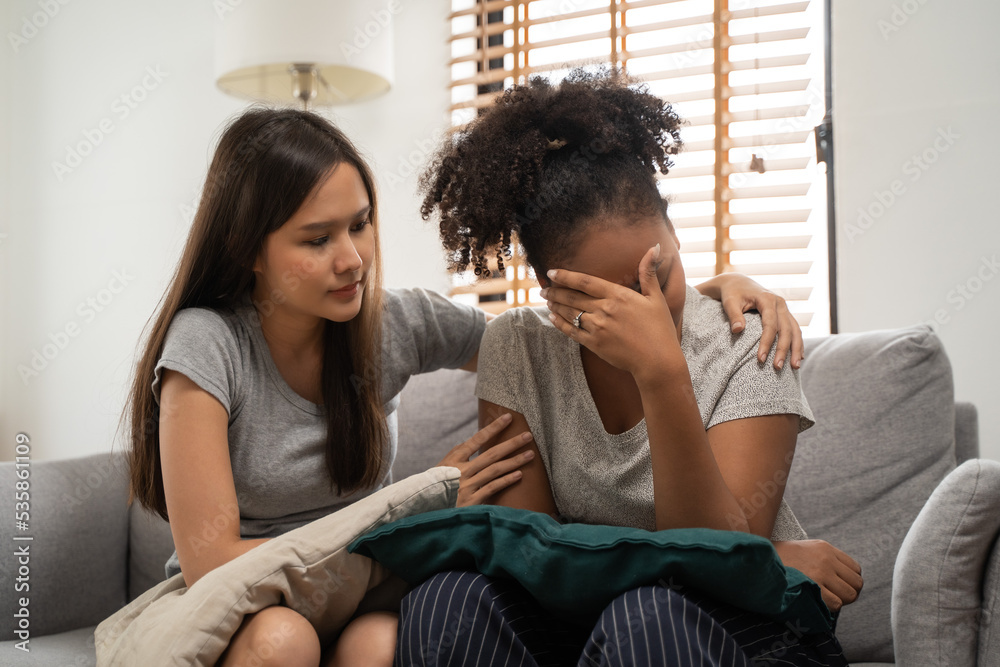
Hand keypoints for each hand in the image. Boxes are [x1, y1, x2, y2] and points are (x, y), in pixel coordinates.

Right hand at [436, 413, 535, 506]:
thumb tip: (477, 441)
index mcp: (454, 459)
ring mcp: (467, 486)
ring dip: (514, 461)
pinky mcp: (471, 501)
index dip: (493, 428)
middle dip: (511, 444)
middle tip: (528, 435)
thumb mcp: (444, 466)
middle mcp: (461, 470)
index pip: (477, 439)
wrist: (423, 507)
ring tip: (530, 454)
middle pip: (491, 454)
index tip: (508, 418)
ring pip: (495, 470)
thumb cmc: (437, 485)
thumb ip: (460, 455)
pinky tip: (519, 474)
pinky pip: (493, 488)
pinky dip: (506, 480)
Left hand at [542, 244, 681, 379]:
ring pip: (570, 313)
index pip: (585, 281)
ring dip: (556, 306)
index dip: (565, 276)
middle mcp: (604, 309)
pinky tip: (553, 318)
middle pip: (572, 297)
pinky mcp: (594, 344)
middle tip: (543, 288)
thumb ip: (648, 273)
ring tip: (547, 300)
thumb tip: (654, 247)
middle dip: (555, 291)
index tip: (552, 272)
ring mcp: (597, 328)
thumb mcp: (656, 298)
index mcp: (618, 296)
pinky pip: (572, 331)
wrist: (657, 361)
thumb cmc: (659, 329)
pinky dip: (560, 324)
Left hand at [695, 273, 803, 369]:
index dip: (766, 342)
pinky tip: (798, 357)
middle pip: (786, 329)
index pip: (770, 324)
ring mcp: (784, 309)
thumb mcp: (730, 302)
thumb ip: (734, 315)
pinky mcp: (785, 314)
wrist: (738, 283)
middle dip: (783, 349)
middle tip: (777, 367)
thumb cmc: (732, 294)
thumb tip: (737, 330)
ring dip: (796, 349)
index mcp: (767, 299)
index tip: (760, 359)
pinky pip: (795, 330)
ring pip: (795, 330)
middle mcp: (780, 303)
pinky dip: (797, 343)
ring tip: (794, 367)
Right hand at [773, 540, 862, 611]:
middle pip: (857, 584)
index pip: (856, 569)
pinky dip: (828, 607)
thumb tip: (842, 580)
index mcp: (826, 548)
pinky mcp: (813, 585)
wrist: (760, 561)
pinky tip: (816, 602)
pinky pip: (836, 604)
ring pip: (849, 595)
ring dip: (840, 601)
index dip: (849, 581)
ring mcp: (820, 572)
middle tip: (834, 596)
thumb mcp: (806, 549)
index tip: (837, 586)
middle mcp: (826, 559)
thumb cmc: (781, 559)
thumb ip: (826, 559)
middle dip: (848, 593)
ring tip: (825, 600)